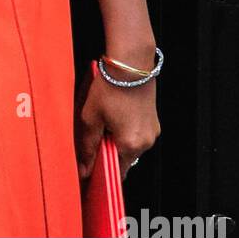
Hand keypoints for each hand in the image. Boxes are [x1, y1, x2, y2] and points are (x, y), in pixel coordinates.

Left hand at [74, 52, 161, 180]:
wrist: (129, 64)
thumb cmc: (110, 88)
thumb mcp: (91, 118)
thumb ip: (87, 147)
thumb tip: (84, 170)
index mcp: (131, 145)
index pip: (117, 173)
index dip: (102, 171)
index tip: (91, 166)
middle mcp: (146, 142)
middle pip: (124, 159)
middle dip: (109, 152)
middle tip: (94, 135)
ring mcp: (152, 132)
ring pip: (131, 146)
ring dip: (118, 141)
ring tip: (104, 121)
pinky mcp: (153, 121)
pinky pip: (138, 134)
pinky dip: (126, 131)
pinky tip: (115, 115)